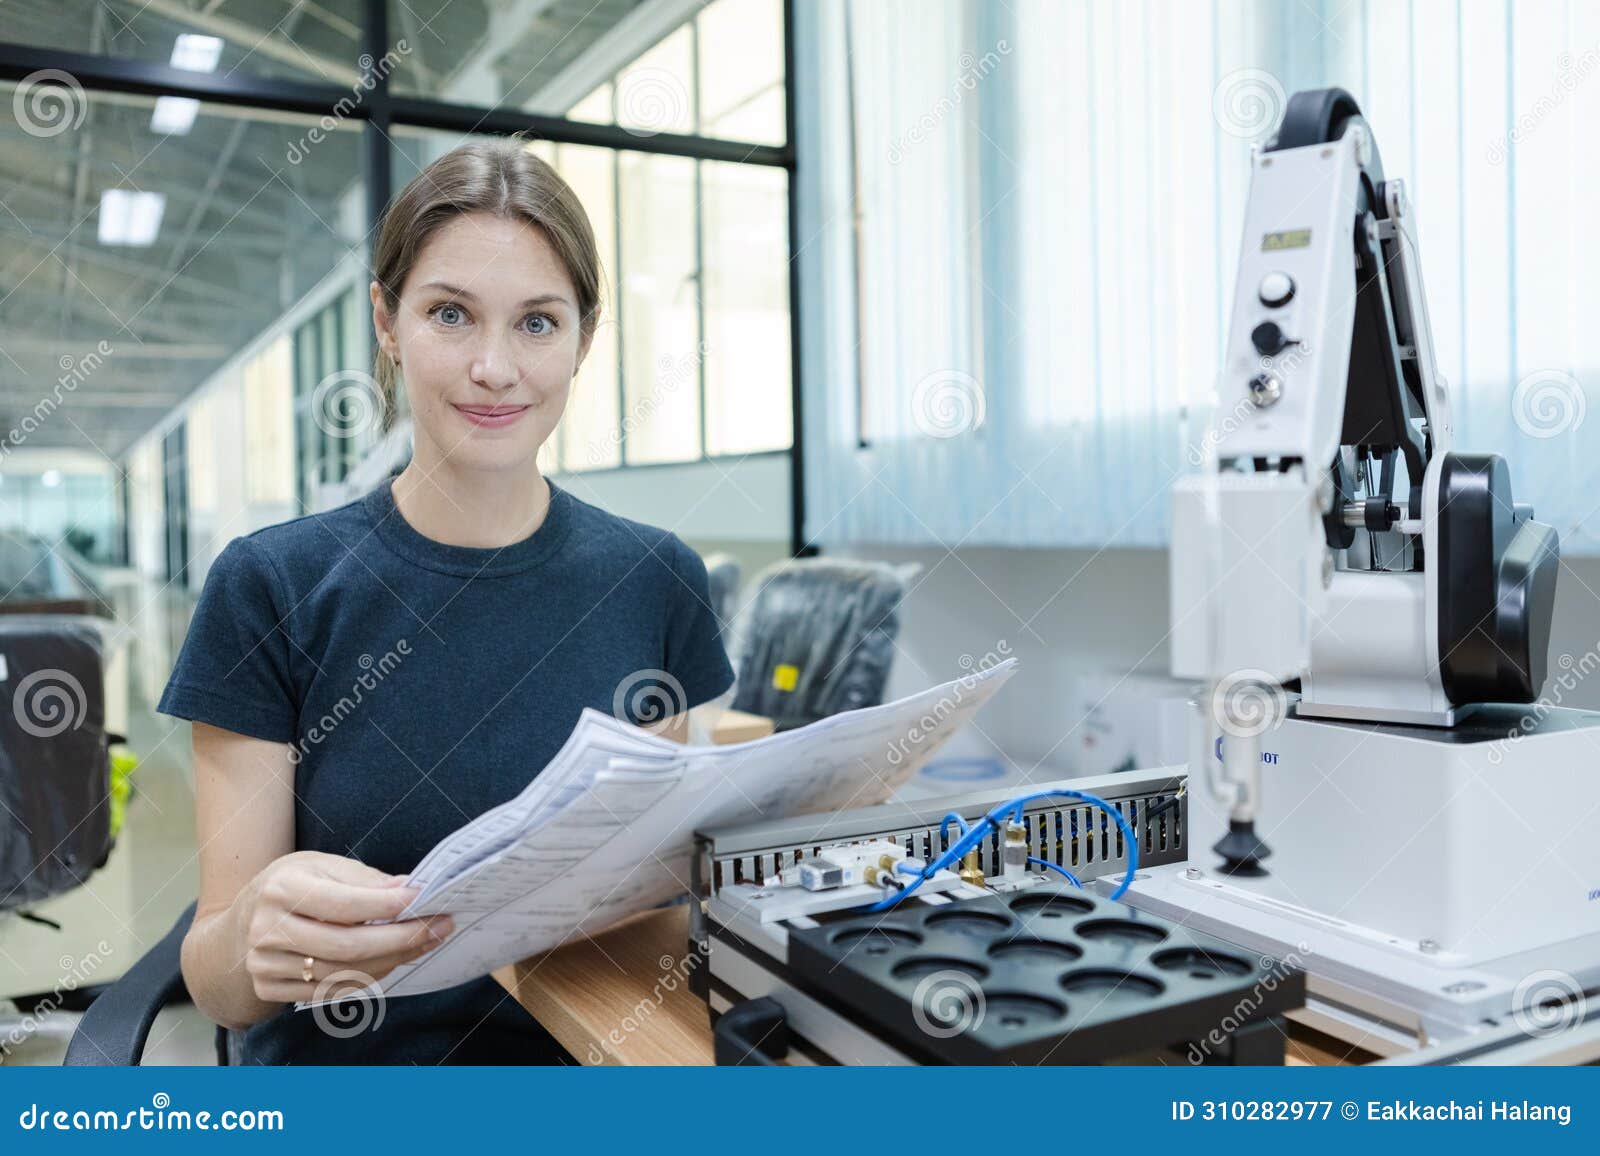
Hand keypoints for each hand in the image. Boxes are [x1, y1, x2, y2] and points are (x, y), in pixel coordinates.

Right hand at [237, 851, 452, 1002]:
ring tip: (425, 942)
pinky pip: (331, 991)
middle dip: (402, 939)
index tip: (424, 899)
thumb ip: (364, 879)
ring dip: (393, 960)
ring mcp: (266, 964)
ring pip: (344, 973)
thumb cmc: (290, 886)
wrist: (238, 925)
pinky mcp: (270, 988)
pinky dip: (368, 977)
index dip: (388, 905)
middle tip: (441, 927)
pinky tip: (392, 960)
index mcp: (281, 889)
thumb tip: (409, 888)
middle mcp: (268, 929)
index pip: (344, 904)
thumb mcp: (320, 866)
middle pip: (348, 946)